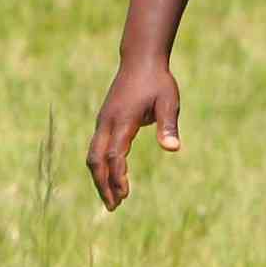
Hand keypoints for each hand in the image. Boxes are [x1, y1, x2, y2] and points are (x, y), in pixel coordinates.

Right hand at [87, 56, 181, 209]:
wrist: (140, 60)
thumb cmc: (158, 81)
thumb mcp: (169, 101)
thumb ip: (169, 125)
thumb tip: (173, 148)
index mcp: (122, 120)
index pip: (115, 155)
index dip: (118, 177)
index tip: (125, 195)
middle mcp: (106, 122)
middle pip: (96, 160)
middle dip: (103, 185)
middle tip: (114, 207)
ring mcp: (102, 121)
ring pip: (93, 155)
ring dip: (100, 178)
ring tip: (112, 199)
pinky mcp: (104, 121)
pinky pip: (96, 148)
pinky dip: (100, 166)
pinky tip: (110, 177)